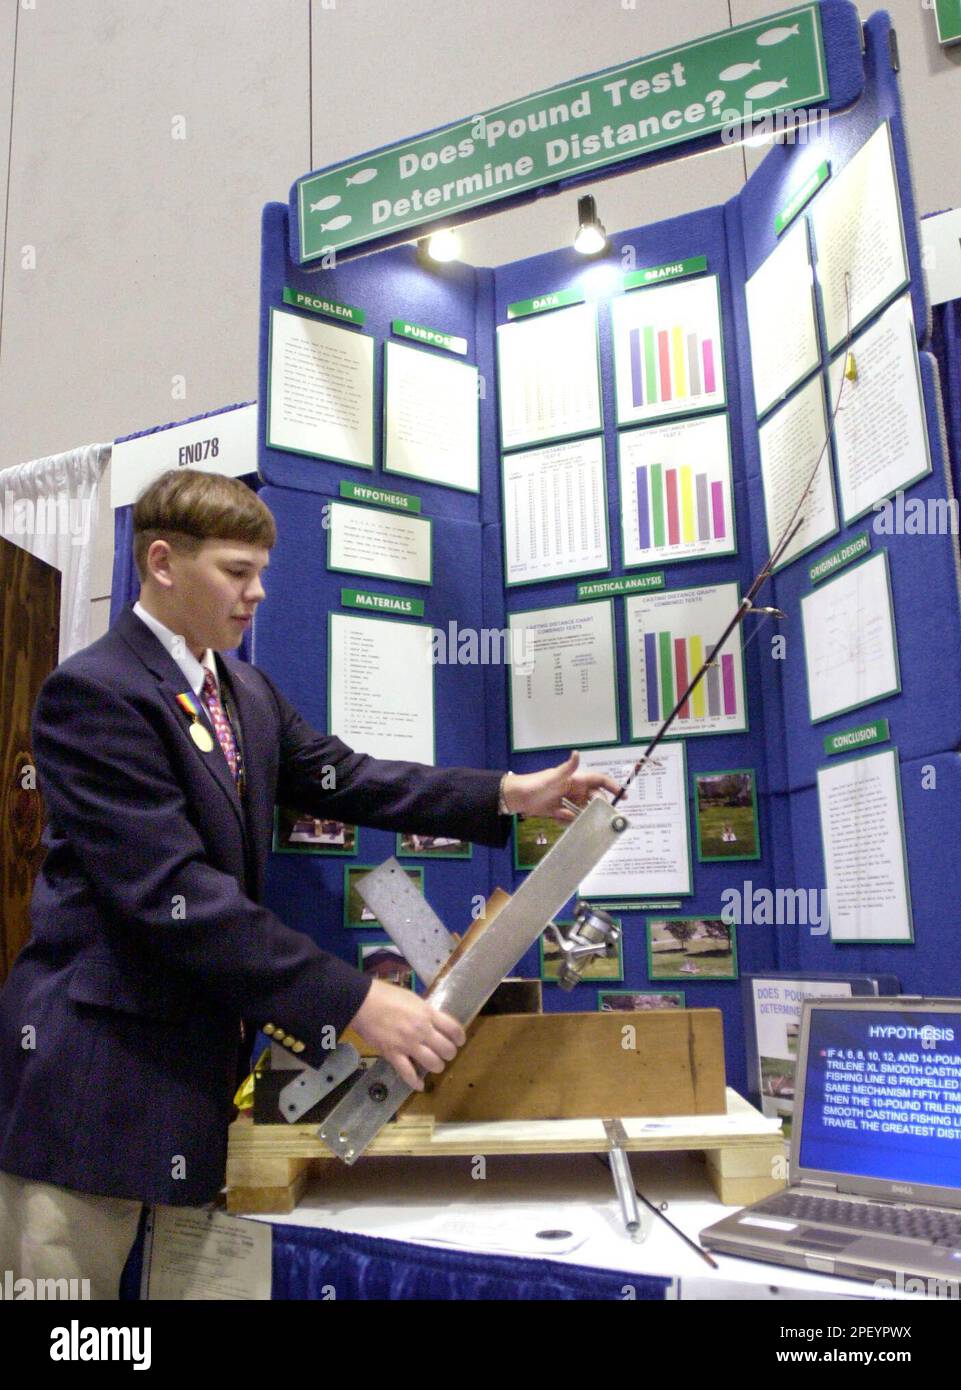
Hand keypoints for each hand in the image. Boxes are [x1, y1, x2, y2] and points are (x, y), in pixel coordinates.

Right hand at [348, 979, 466, 1089]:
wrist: (363, 1002)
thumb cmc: (386, 995)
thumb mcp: (412, 999)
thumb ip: (424, 1012)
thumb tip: (433, 1021)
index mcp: (427, 1014)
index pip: (453, 1029)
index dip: (459, 1037)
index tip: (459, 1041)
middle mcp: (422, 1030)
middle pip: (446, 1049)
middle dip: (449, 1053)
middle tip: (445, 1053)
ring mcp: (408, 1044)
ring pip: (433, 1063)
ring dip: (437, 1066)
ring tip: (434, 1065)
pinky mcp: (393, 1054)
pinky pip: (408, 1073)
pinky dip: (415, 1082)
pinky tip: (419, 1086)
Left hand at [501, 751, 620, 822]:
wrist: (517, 798)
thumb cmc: (536, 785)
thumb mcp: (553, 778)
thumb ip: (567, 768)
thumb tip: (577, 753)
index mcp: (576, 780)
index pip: (599, 781)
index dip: (613, 786)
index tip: (624, 796)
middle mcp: (574, 790)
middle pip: (594, 799)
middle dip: (598, 808)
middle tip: (601, 818)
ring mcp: (568, 801)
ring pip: (583, 811)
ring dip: (583, 817)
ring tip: (580, 821)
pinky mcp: (560, 811)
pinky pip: (571, 818)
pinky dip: (568, 821)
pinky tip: (560, 819)